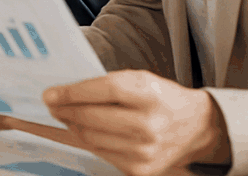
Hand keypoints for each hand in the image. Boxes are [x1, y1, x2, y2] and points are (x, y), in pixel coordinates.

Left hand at [43, 70, 229, 175]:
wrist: (196, 127)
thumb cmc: (162, 99)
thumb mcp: (141, 80)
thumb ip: (109, 84)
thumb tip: (67, 92)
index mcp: (150, 95)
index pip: (104, 91)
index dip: (73, 93)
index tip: (51, 94)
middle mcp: (149, 125)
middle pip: (93, 118)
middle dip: (65, 111)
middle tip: (51, 104)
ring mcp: (145, 151)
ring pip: (92, 138)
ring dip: (73, 126)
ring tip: (65, 115)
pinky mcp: (141, 169)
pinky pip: (102, 153)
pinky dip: (88, 140)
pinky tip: (83, 130)